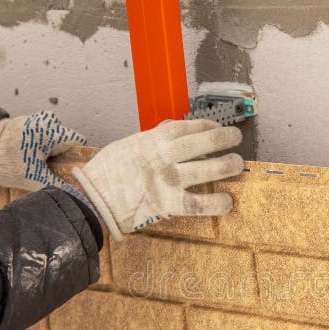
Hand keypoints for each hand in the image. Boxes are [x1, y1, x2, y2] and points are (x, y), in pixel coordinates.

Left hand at [0, 111, 86, 190]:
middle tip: (47, 164)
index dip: (75, 156)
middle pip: (65, 139)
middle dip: (59, 152)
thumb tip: (75, 195)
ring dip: (49, 147)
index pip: (78, 142)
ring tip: (36, 158)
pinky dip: (38, 142)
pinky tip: (28, 153)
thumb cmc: (9, 164)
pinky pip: (41, 132)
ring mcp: (36, 118)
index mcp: (52, 132)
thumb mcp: (36, 178)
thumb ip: (58, 186)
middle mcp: (47, 121)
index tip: (68, 166)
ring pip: (53, 135)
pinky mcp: (26, 120)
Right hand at [71, 119, 242, 240]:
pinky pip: (198, 203)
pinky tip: (227, 201)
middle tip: (235, 137)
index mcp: (150, 141)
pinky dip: (215, 203)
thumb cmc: (105, 173)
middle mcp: (162, 157)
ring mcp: (167, 180)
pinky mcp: (168, 204)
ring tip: (237, 163)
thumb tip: (169, 127)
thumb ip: (150, 139)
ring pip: (204, 170)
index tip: (214, 126)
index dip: (204, 125)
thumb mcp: (126, 146)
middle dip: (221, 138)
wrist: (91, 199)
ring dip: (224, 166)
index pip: (184, 127)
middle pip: (199, 144)